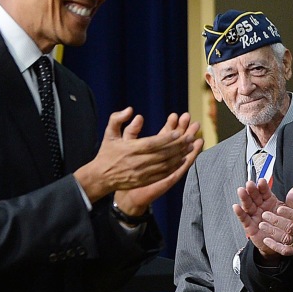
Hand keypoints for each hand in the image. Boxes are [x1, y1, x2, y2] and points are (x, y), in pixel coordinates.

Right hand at [75, 108, 200, 202]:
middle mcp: (137, 162)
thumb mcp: (108, 134)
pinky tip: (183, 160)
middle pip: (162, 154)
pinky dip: (175, 167)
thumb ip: (117, 119)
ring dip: (180, 155)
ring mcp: (142, 173)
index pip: (151, 143)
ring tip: (190, 146)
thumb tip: (130, 110)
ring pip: (165, 164)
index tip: (178, 131)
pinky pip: (163, 174)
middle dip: (178, 145)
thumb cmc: (107, 153)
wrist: (101, 177)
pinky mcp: (145, 181)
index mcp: (129, 150)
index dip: (166, 138)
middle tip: (191, 136)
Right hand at [234, 178, 282, 260]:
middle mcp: (261, 207)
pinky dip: (240, 212)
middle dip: (252, 190)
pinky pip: (244, 218)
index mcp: (270, 201)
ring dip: (244, 198)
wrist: (280, 243)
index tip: (262, 181)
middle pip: (255, 196)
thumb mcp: (290, 212)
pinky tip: (236, 207)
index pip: (265, 192)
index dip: (263, 186)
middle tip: (250, 184)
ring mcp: (254, 215)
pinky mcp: (250, 226)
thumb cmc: (284, 225)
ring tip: (242, 191)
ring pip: (248, 205)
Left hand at [258, 176, 292, 259]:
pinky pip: (286, 251)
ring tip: (262, 225)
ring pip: (287, 240)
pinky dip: (275, 246)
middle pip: (291, 228)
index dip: (290, 213)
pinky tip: (266, 240)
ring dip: (273, 233)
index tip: (279, 208)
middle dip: (277, 222)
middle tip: (265, 214)